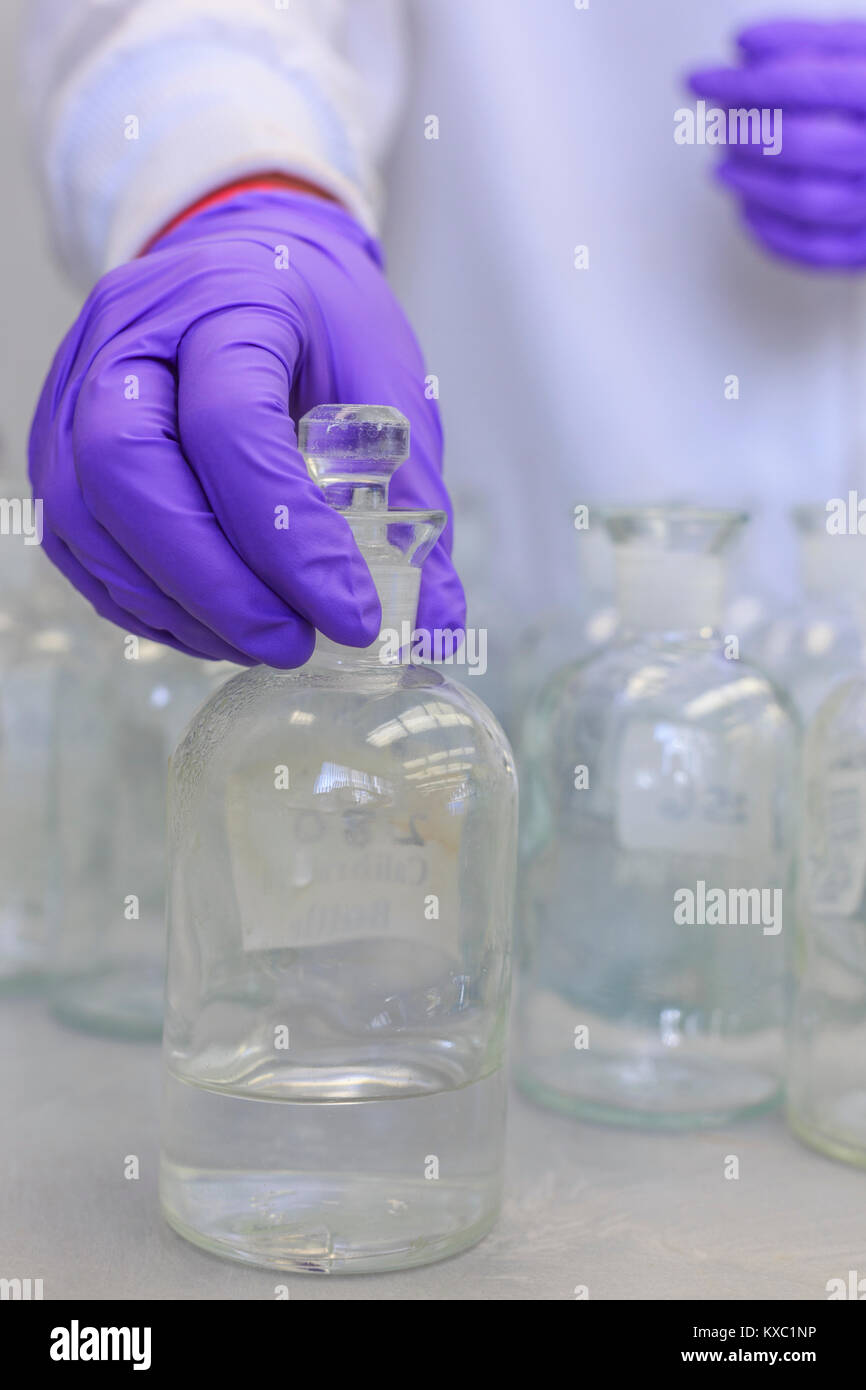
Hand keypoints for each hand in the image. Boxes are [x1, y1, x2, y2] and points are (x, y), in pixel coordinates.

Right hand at [29, 189, 462, 665]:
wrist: (252, 265)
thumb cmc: (325, 323)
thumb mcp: (389, 389)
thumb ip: (411, 504)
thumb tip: (434, 627)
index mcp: (227, 299)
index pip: (231, 426)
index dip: (290, 538)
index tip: (353, 615)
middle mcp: (130, 333)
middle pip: (126, 468)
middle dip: (212, 582)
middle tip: (290, 642)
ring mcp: (75, 385)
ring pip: (84, 514)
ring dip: (175, 604)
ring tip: (260, 640)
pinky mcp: (57, 439)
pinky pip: (74, 538)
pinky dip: (140, 599)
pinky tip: (208, 626)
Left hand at [689, 20, 865, 268]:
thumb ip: (812, 44)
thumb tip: (746, 48)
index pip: (806, 84)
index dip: (745, 82)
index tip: (702, 80)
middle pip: (805, 146)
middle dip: (748, 136)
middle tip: (720, 126)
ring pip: (808, 202)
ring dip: (752, 186)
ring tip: (724, 168)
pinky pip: (816, 250)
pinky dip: (772, 233)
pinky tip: (749, 210)